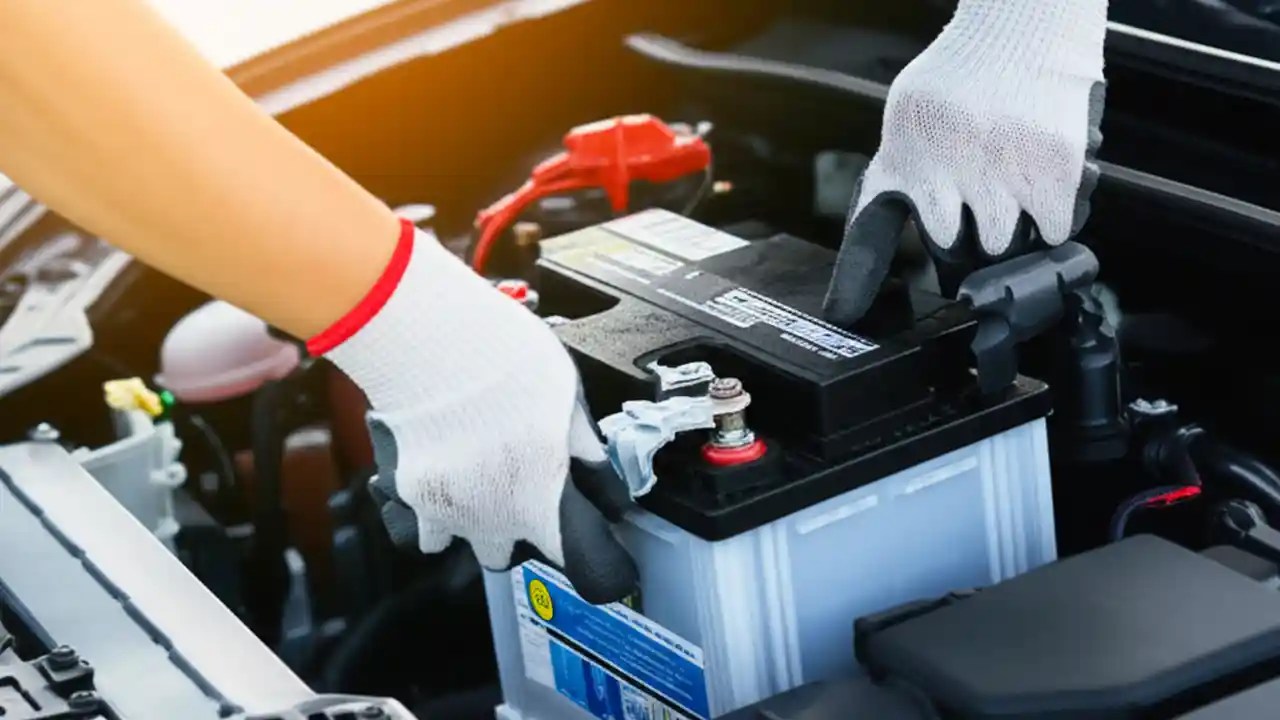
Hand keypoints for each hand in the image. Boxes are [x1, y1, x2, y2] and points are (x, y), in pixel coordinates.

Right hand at [322, 222, 637, 603]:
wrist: (428, 339)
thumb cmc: (506, 364)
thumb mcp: (572, 404)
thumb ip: (588, 458)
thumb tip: (611, 492)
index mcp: (541, 505)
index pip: (590, 569)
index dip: (606, 563)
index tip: (608, 550)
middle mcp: (489, 522)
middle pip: (508, 557)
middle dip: (519, 533)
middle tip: (525, 487)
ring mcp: (439, 511)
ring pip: (452, 542)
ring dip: (468, 521)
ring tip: (476, 476)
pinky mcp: (403, 489)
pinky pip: (417, 515)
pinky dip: (428, 501)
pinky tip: (440, 463)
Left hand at [824, 0, 1108, 326]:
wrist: (1027, 22)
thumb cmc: (968, 68)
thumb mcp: (914, 114)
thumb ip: (909, 167)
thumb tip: (924, 226)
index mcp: (903, 152)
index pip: (870, 230)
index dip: (858, 279)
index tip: (848, 313)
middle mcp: (946, 166)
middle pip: (954, 251)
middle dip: (965, 242)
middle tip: (980, 207)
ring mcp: (1000, 170)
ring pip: (1004, 246)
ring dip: (1011, 228)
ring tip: (1012, 182)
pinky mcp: (1051, 169)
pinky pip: (1056, 230)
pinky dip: (1053, 216)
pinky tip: (1044, 180)